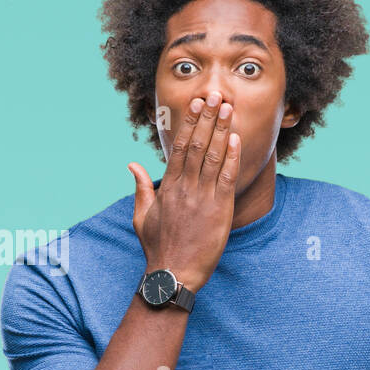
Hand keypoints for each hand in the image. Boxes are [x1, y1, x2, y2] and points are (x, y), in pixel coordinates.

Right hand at [128, 91, 240, 292]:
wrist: (173, 274)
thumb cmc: (158, 247)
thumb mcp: (142, 216)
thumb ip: (140, 188)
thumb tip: (132, 164)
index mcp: (167, 187)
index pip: (178, 148)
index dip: (189, 124)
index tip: (196, 105)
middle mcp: (185, 188)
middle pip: (196, 145)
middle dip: (207, 118)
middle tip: (215, 95)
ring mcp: (202, 197)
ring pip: (212, 156)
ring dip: (221, 130)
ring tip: (228, 108)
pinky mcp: (219, 209)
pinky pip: (227, 177)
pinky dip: (231, 156)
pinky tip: (236, 138)